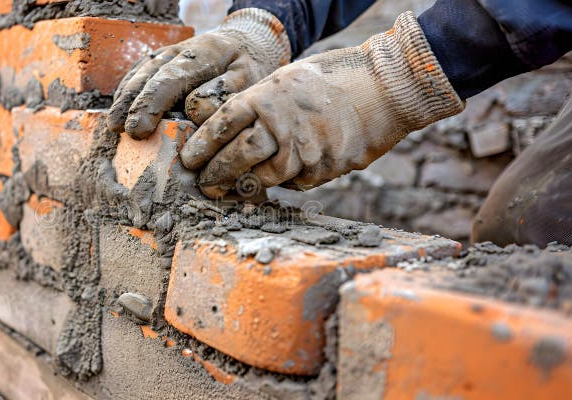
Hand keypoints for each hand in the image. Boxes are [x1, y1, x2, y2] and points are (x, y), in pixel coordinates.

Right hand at [107, 8, 290, 138]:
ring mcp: (164, 55)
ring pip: (138, 76)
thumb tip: (194, 111)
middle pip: (147, 77)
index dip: (151, 106)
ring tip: (113, 125)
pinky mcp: (158, 62)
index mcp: (201, 54)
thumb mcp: (249, 79)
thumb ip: (224, 94)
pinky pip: (137, 75)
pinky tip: (118, 112)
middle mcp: (177, 51)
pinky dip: (126, 93)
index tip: (140, 130)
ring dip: (124, 101)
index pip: (170, 80)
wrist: (244, 43)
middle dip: (132, 105)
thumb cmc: (248, 67)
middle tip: (121, 131)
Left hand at [180, 11, 464, 198]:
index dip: (202, 145)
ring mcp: (303, 148)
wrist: (382, 89)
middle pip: (237, 156)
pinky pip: (295, 183)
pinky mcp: (323, 168)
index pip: (222, 123)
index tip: (188, 161)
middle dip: (216, 174)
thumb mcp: (286, 82)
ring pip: (263, 177)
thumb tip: (227, 133)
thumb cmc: (329, 83)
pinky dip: (284, 183)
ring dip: (244, 187)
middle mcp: (281, 123)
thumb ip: (258, 106)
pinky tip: (280, 178)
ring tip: (231, 190)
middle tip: (204, 184)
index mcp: (266, 96)